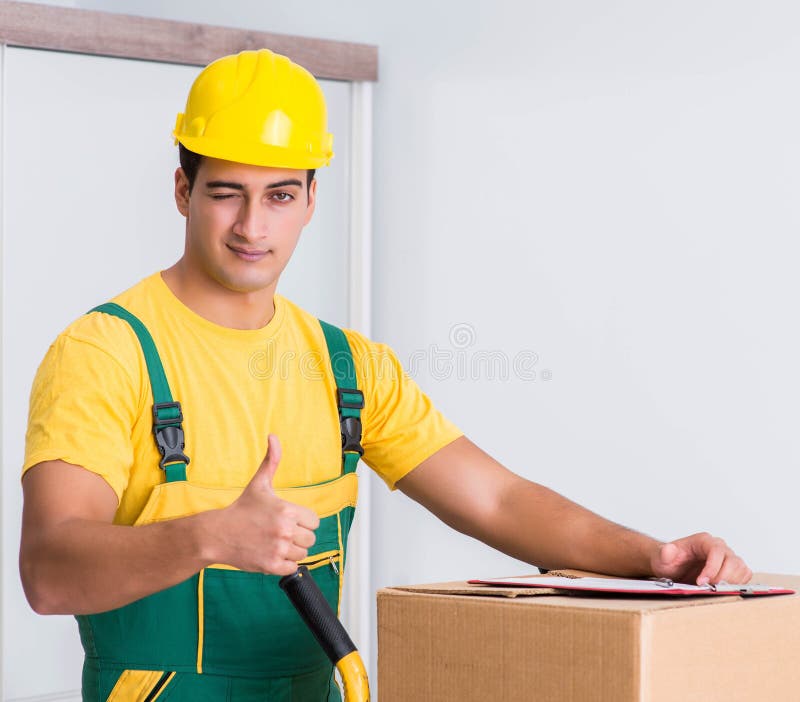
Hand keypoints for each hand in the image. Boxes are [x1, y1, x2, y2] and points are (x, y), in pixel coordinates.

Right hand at [215, 434, 319, 574]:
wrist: (217, 534)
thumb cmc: (241, 509)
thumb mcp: (259, 484)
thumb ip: (271, 460)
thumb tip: (273, 437)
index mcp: (286, 510)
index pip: (314, 521)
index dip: (303, 521)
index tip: (289, 520)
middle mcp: (285, 530)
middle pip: (311, 539)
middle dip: (298, 537)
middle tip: (281, 532)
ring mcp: (278, 549)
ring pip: (303, 554)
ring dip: (292, 551)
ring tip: (275, 542)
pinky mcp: (271, 565)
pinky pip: (292, 568)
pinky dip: (285, 564)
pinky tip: (272, 554)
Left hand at [650, 532, 751, 584]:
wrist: (673, 567)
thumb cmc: (670, 561)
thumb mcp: (662, 558)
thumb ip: (665, 553)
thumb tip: (669, 550)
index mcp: (703, 540)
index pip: (716, 551)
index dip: (712, 568)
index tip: (701, 582)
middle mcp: (718, 546)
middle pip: (732, 560)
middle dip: (722, 578)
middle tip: (709, 588)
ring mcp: (727, 557)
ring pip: (740, 568)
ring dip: (730, 582)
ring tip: (714, 589)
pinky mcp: (733, 568)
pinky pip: (744, 575)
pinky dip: (737, 584)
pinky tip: (723, 589)